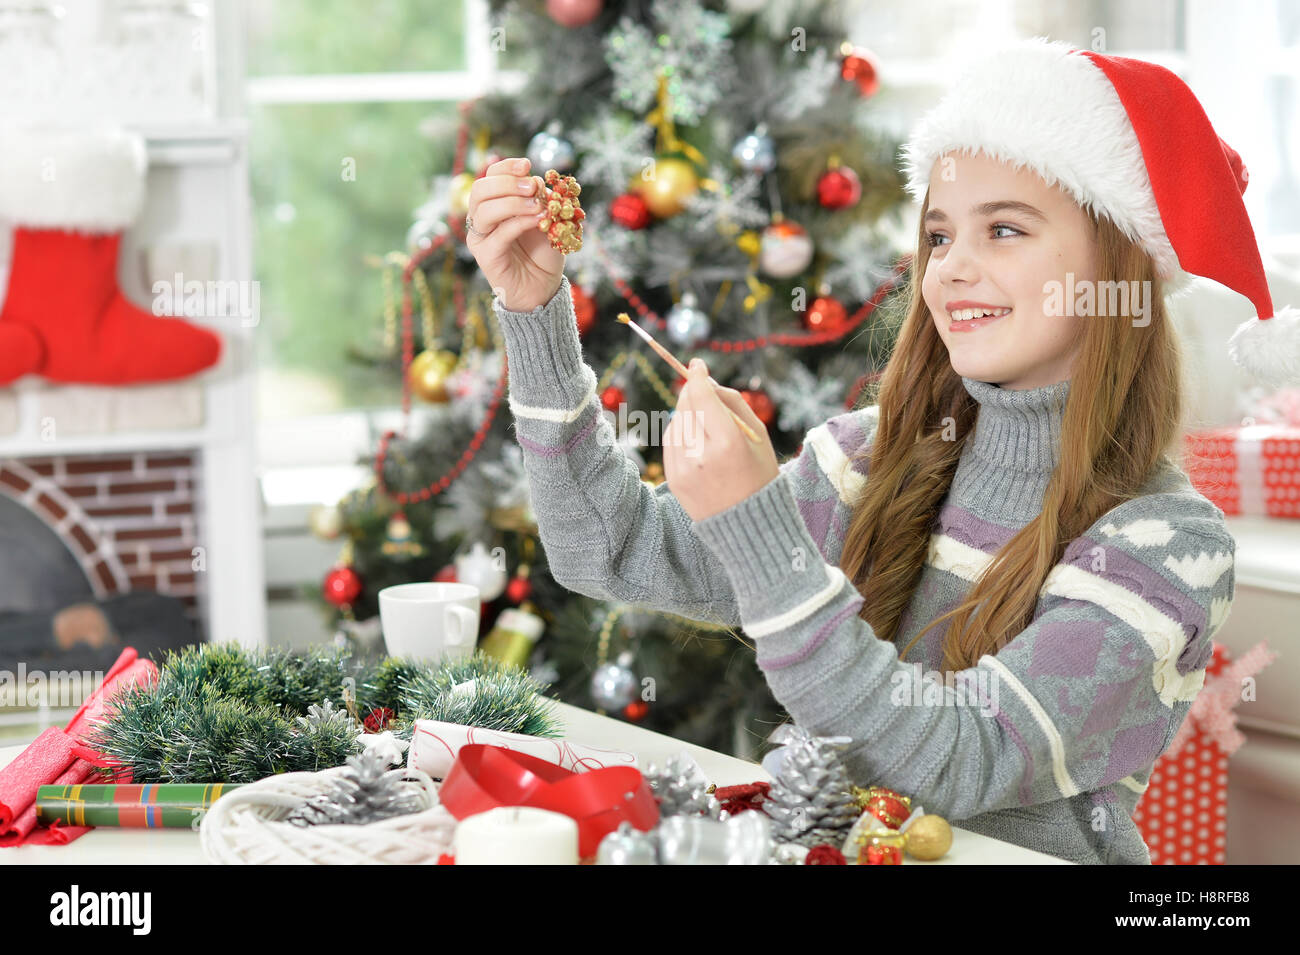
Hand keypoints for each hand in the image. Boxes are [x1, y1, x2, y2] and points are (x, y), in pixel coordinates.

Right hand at [465, 156, 564, 311]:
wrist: (543, 286)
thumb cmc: (543, 252)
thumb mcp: (547, 218)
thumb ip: (541, 199)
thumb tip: (536, 181)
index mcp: (493, 204)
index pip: (489, 176)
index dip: (506, 167)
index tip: (528, 165)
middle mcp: (481, 219)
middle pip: (480, 189)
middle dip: (508, 183)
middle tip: (533, 187)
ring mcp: (480, 238)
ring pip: (484, 210)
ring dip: (513, 202)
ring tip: (538, 206)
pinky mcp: (486, 256)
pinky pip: (499, 234)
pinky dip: (519, 223)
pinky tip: (538, 220)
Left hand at [663, 358, 779, 522]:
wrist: (748, 525)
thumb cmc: (759, 474)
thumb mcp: (758, 435)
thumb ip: (732, 402)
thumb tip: (705, 379)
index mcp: (728, 443)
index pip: (702, 396)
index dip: (697, 376)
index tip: (697, 364)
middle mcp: (701, 455)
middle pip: (686, 405)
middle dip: (694, 395)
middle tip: (706, 396)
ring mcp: (683, 469)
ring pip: (675, 421)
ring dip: (688, 416)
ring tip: (709, 431)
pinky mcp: (672, 479)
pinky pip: (670, 441)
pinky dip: (681, 434)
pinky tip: (699, 445)